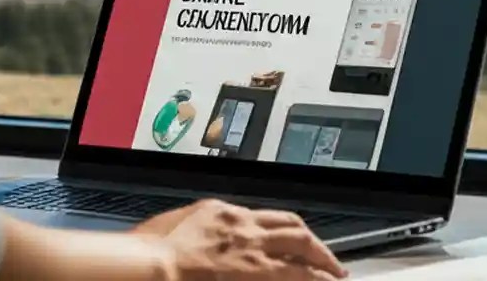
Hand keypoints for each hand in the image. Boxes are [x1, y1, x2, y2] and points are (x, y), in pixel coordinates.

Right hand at [139, 199, 347, 279]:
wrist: (152, 267)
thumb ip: (196, 224)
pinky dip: (311, 279)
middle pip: (293, 228)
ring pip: (302, 249)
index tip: (290, 242)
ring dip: (323, 262)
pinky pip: (294, 274)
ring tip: (335, 274)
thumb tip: (199, 228)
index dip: (282, 231)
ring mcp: (254, 252)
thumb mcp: (174, 224)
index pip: (263, 217)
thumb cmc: (151, 252)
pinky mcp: (259, 273)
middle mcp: (245, 227)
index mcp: (222, 212)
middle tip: (328, 259)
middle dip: (314, 244)